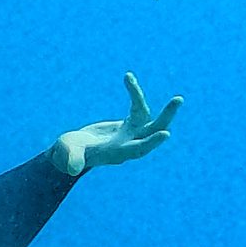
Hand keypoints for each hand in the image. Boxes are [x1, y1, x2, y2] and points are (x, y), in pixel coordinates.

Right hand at [54, 72, 180, 175]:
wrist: (72, 152)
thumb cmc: (67, 154)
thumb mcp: (67, 154)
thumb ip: (71, 159)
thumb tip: (73, 168)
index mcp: (116, 153)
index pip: (138, 148)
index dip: (151, 141)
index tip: (166, 133)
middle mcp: (129, 144)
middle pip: (153, 130)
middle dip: (166, 117)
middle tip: (178, 100)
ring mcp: (132, 135)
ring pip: (152, 119)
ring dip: (164, 108)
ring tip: (178, 97)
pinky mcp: (130, 125)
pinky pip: (137, 107)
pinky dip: (134, 92)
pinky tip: (128, 77)